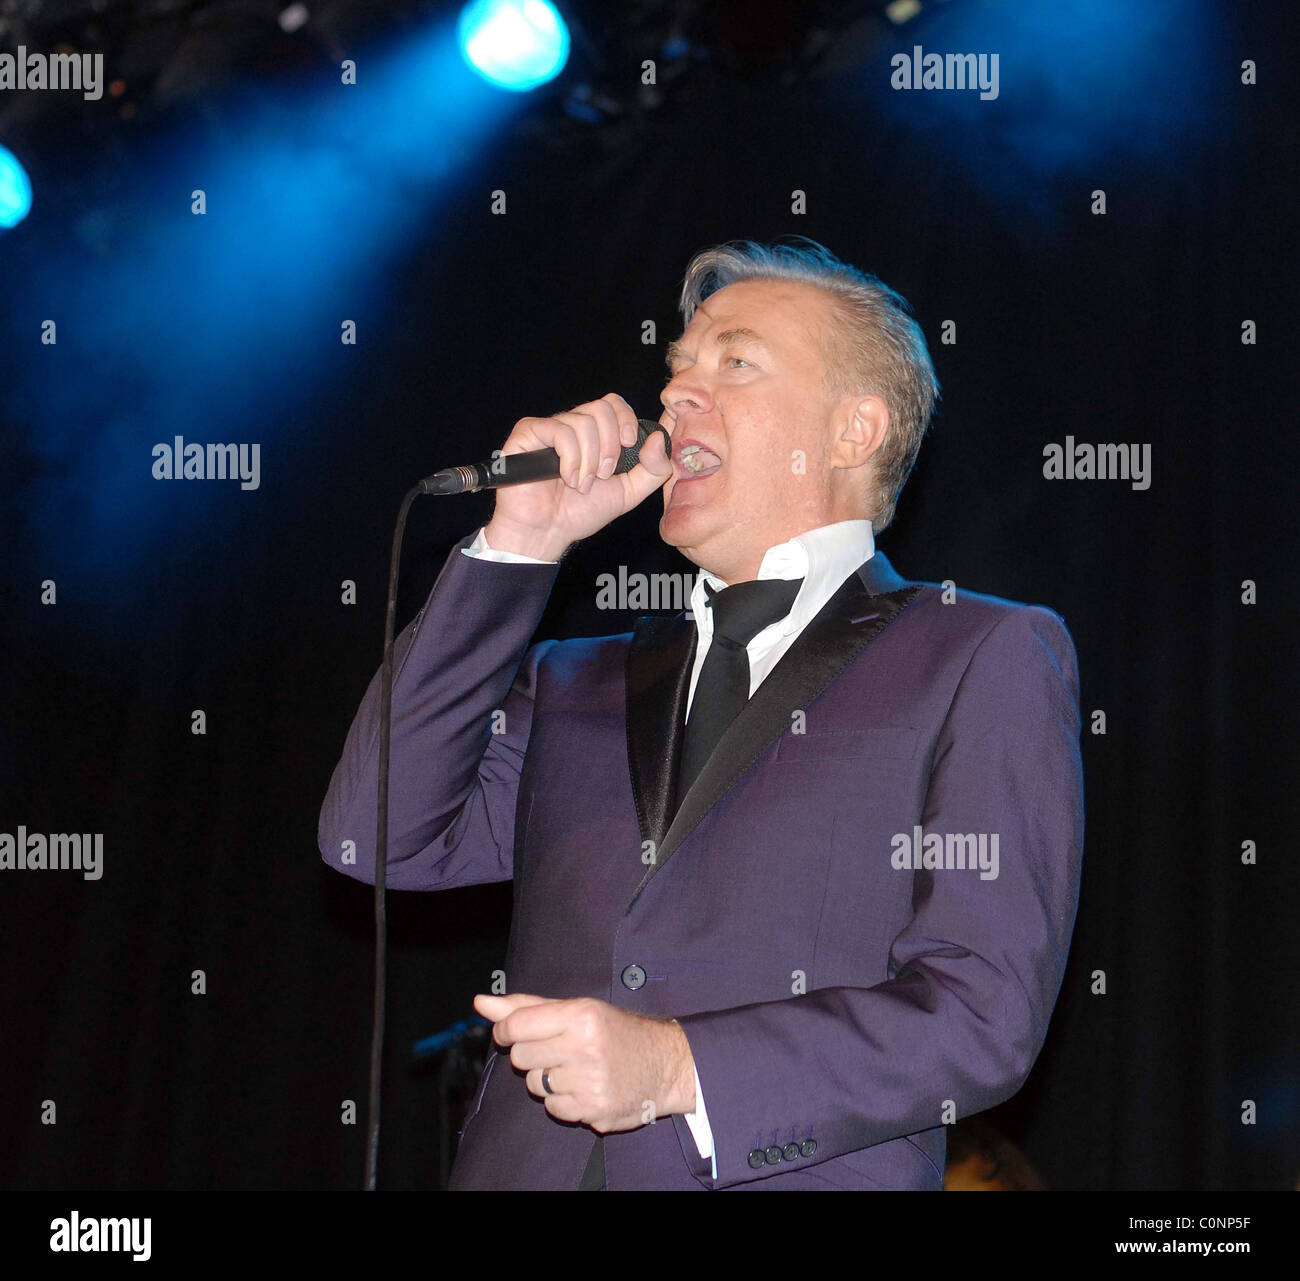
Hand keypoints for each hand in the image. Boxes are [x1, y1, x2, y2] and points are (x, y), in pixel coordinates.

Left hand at [473, 992, 695, 1131]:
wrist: (666, 1065)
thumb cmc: (617, 1032)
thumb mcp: (578, 1008)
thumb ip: (527, 1006)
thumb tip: (480, 1002)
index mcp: (581, 1015)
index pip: (516, 1024)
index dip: (505, 1029)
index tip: (511, 1032)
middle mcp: (585, 1047)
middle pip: (520, 1055)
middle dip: (531, 1052)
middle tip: (558, 1048)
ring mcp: (589, 1082)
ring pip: (533, 1084)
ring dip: (546, 1077)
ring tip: (575, 1068)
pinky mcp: (593, 1111)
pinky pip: (552, 1108)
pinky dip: (562, 1100)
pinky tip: (583, 1087)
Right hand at [483, 393, 672, 560]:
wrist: (547, 532)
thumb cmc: (580, 513)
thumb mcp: (628, 493)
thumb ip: (653, 469)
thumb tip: (660, 438)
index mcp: (594, 434)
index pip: (614, 404)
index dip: (626, 420)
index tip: (629, 445)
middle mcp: (571, 426)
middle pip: (601, 407)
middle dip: (610, 444)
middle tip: (604, 474)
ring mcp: (548, 427)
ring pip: (583, 421)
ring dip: (589, 459)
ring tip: (582, 484)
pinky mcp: (528, 433)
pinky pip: (559, 430)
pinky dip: (570, 458)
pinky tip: (567, 479)